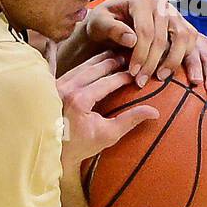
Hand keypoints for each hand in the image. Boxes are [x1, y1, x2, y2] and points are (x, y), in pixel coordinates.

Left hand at [57, 51, 159, 166]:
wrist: (55, 151)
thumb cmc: (81, 145)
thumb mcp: (108, 135)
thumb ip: (130, 120)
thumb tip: (154, 111)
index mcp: (80, 100)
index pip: (107, 82)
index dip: (123, 76)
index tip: (136, 74)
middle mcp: (66, 89)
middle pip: (94, 68)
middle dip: (112, 62)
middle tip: (127, 58)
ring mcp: (56, 86)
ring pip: (81, 67)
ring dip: (98, 60)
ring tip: (114, 56)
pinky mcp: (52, 87)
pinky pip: (71, 71)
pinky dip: (84, 65)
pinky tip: (95, 63)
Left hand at [85, 0, 206, 100]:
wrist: (111, 21)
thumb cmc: (102, 23)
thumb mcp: (98, 23)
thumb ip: (112, 29)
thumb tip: (132, 40)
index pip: (147, 30)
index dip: (141, 54)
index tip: (133, 73)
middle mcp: (162, 4)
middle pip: (169, 35)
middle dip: (156, 61)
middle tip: (143, 82)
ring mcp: (175, 14)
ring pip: (187, 37)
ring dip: (178, 60)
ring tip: (163, 78)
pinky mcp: (182, 27)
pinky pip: (195, 42)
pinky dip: (194, 60)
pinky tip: (187, 78)